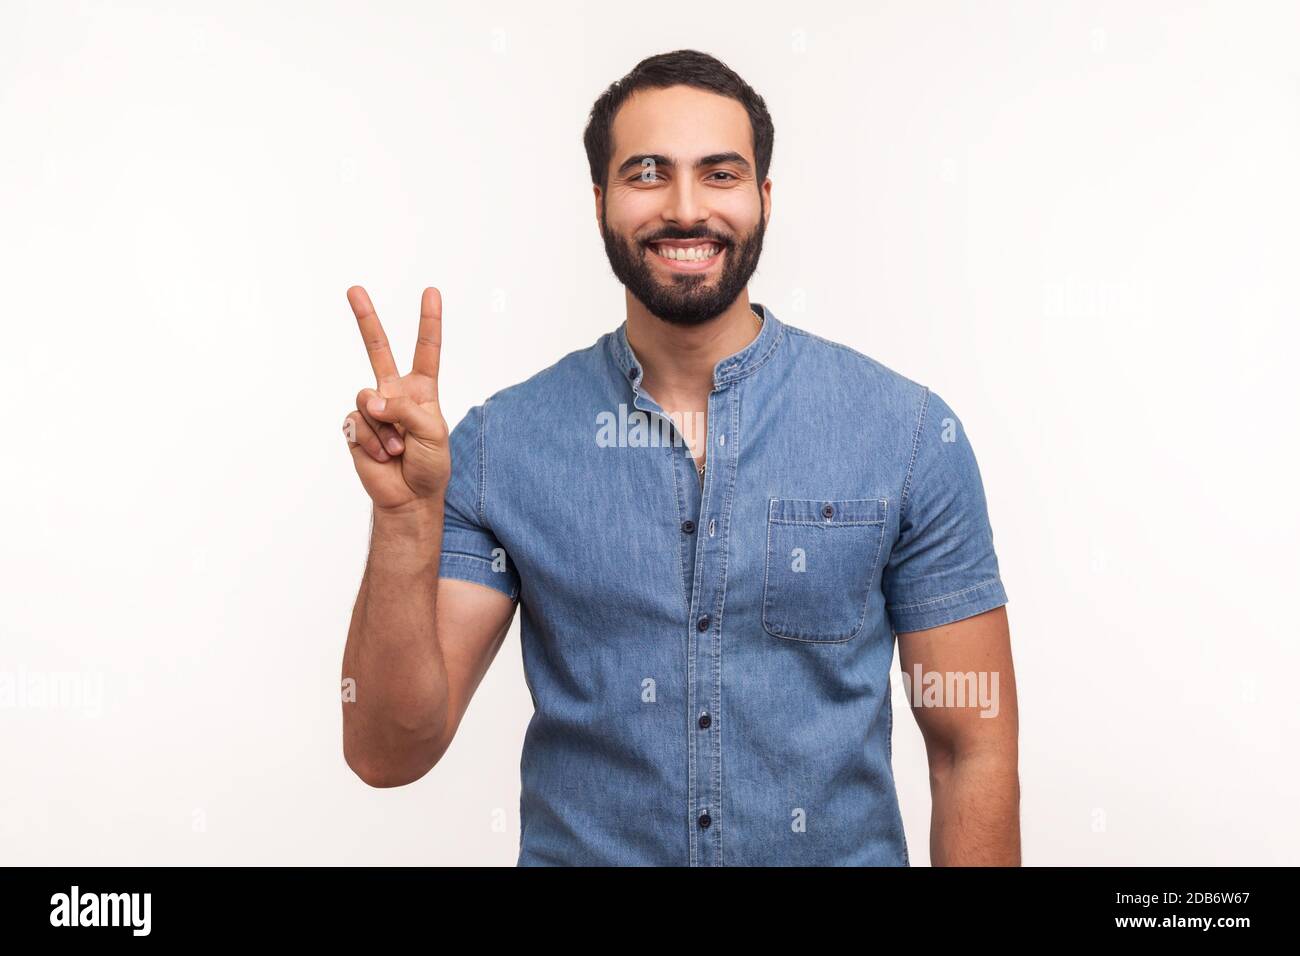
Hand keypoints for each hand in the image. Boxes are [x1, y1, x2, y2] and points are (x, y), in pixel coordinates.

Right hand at [343, 286, 449, 511]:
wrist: (409, 497)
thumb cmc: (430, 465)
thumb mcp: (433, 433)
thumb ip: (406, 409)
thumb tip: (372, 400)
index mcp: (421, 390)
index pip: (426, 350)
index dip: (429, 321)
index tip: (431, 292)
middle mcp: (394, 393)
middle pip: (378, 350)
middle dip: (366, 319)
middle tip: (354, 289)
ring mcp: (373, 409)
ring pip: (367, 399)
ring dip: (384, 429)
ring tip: (398, 449)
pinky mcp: (355, 427)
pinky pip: (356, 423)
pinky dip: (371, 441)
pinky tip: (382, 455)